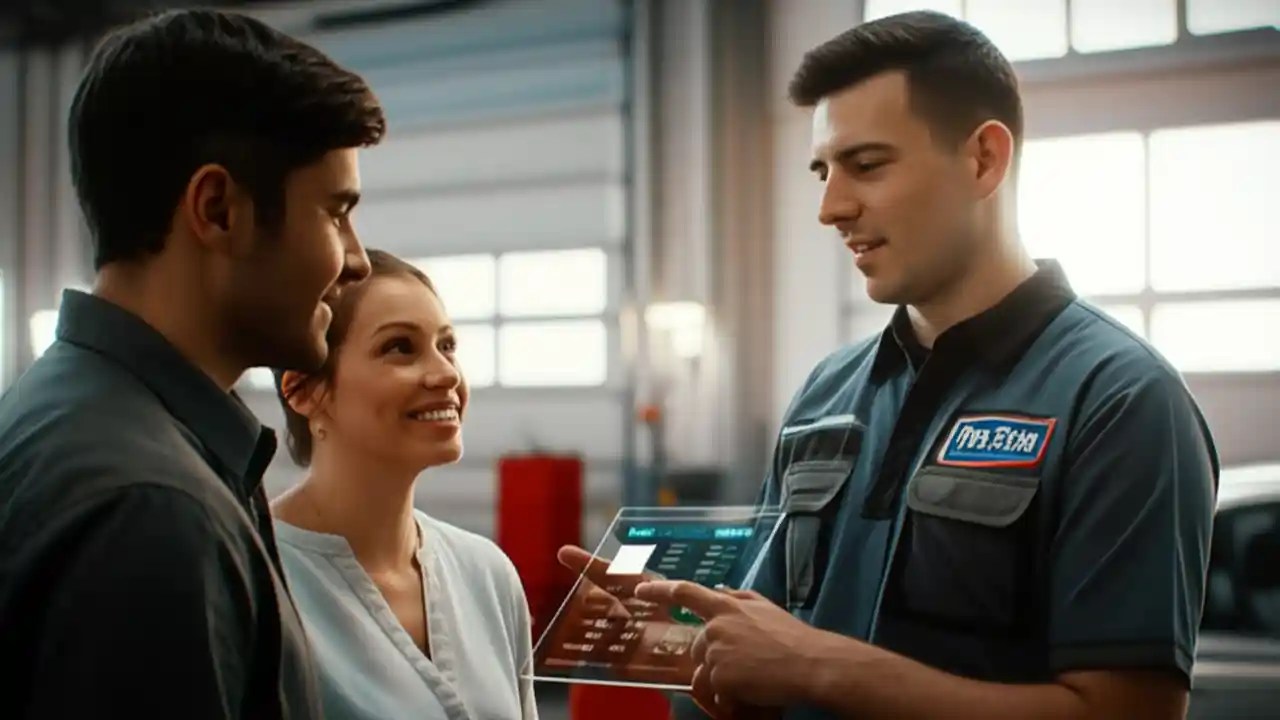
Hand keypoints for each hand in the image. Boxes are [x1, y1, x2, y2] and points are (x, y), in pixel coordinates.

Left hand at [634, 581, 819, 710]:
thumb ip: (738, 597)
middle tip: (745, 661)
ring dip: (724, 676)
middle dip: (714, 655)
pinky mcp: (720, 676)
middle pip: (697, 645)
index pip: (685, 592)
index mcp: (726, 606)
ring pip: (706, 669)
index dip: (660, 589)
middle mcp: (716, 627)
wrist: (809, 664)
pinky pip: (717, 690)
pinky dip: (731, 694)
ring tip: (753, 675)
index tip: (640, 590)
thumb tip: (719, 590)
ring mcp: (716, 652)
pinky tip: (751, 689)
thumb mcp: (764, 607)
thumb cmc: (791, 636)